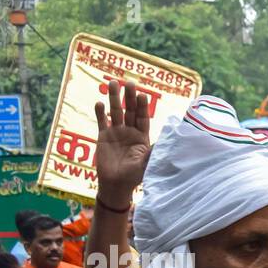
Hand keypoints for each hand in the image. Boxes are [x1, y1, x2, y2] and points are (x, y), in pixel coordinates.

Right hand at [94, 80, 152, 205]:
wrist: (115, 185)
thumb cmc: (134, 176)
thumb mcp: (146, 163)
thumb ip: (154, 151)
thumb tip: (167, 142)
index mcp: (142, 137)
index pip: (143, 118)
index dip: (142, 106)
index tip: (143, 95)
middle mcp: (130, 132)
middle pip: (129, 110)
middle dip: (129, 97)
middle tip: (129, 82)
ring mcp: (116, 133)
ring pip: (115, 112)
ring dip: (114, 97)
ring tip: (113, 83)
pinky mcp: (103, 137)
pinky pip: (102, 122)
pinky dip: (100, 113)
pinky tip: (99, 102)